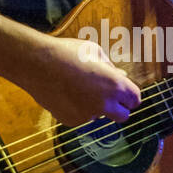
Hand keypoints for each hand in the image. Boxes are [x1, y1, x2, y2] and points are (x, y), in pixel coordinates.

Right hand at [25, 35, 141, 124]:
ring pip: (98, 116)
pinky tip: (66, 93)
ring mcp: (87, 115)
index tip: (125, 94)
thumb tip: (120, 76)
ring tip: (77, 87)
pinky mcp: (71, 120)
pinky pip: (80, 117)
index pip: (135, 99)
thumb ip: (111, 68)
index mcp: (115, 84)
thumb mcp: (94, 52)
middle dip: (119, 108)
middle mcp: (104, 103)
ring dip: (94, 107)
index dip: (130, 96)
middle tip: (109, 98)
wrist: (37, 64)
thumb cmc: (67, 53)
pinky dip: (77, 109)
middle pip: (123, 116)